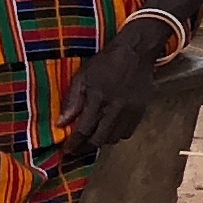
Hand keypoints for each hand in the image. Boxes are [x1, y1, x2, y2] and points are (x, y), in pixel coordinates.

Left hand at [54, 17, 175, 156]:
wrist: (136, 52)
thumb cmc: (105, 63)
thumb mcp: (82, 77)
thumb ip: (72, 101)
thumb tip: (61, 123)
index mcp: (98, 99)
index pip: (83, 130)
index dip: (73, 144)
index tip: (66, 150)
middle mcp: (115, 109)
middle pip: (99, 139)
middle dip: (86, 147)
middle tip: (77, 148)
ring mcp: (130, 111)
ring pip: (114, 138)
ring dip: (102, 141)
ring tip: (94, 136)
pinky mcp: (141, 110)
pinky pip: (128, 132)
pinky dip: (117, 135)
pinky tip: (110, 128)